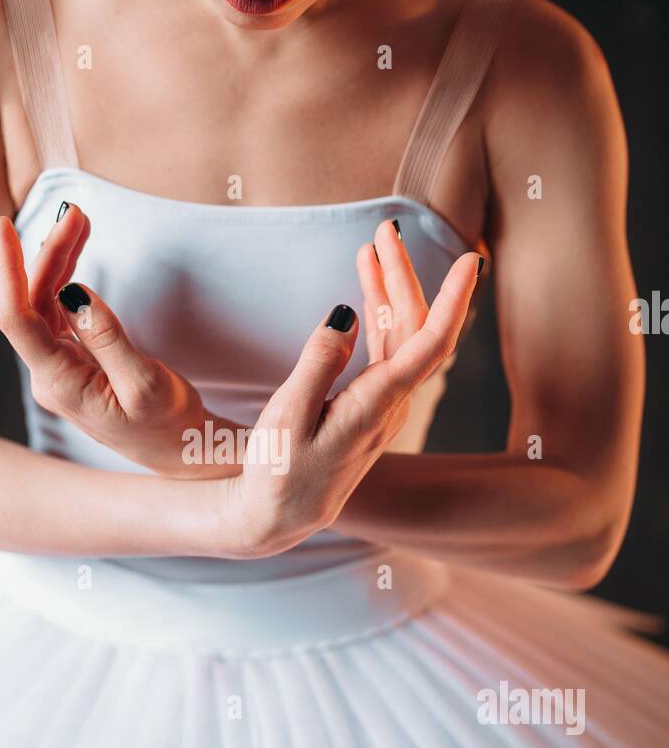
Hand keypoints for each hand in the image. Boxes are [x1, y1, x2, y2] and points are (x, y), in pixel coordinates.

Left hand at [0, 202, 224, 476]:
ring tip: (80, 221)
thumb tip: (72, 292)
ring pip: (46, 304)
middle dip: (48, 253)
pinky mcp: (74, 362)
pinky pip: (59, 312)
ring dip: (59, 260)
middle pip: (33, 302)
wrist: (180, 454)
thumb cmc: (168, 426)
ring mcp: (59, 368)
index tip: (2, 227)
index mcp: (60, 383)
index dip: (5, 270)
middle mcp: (50, 376)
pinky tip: (76, 254)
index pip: (16, 318)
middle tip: (76, 213)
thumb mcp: (146, 383)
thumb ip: (108, 337)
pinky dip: (67, 277)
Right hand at [218, 220, 481, 557]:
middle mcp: (390, 407)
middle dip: (405, 275)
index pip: (429, 346)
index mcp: (373, 408)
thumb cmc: (276, 472)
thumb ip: (316, 365)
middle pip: (414, 330)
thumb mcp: (285, 419)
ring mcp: (383, 407)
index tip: (472, 260)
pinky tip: (367, 294)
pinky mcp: (370, 408)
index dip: (454, 300)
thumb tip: (348, 314)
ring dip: (390, 291)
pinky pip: (386, 353)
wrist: (276, 518)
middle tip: (386, 229)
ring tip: (372, 247)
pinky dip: (379, 316)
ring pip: (401, 339)